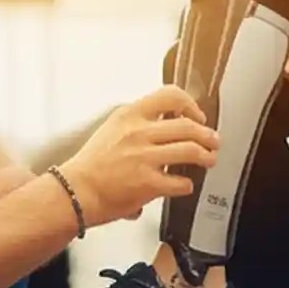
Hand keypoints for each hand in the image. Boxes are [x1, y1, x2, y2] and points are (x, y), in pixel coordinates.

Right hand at [58, 85, 219, 227]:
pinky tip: (184, 185)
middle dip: (207, 134)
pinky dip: (187, 184)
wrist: (75, 191)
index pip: (171, 96)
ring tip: (209, 159)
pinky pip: (181, 182)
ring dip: (206, 156)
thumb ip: (139, 122)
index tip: (196, 115)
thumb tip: (168, 123)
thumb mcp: (113, 128)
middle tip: (213, 141)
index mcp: (130, 114)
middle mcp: (139, 132)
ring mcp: (144, 157)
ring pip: (191, 150)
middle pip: (189, 125)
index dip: (191, 105)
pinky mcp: (148, 183)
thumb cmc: (92, 164)